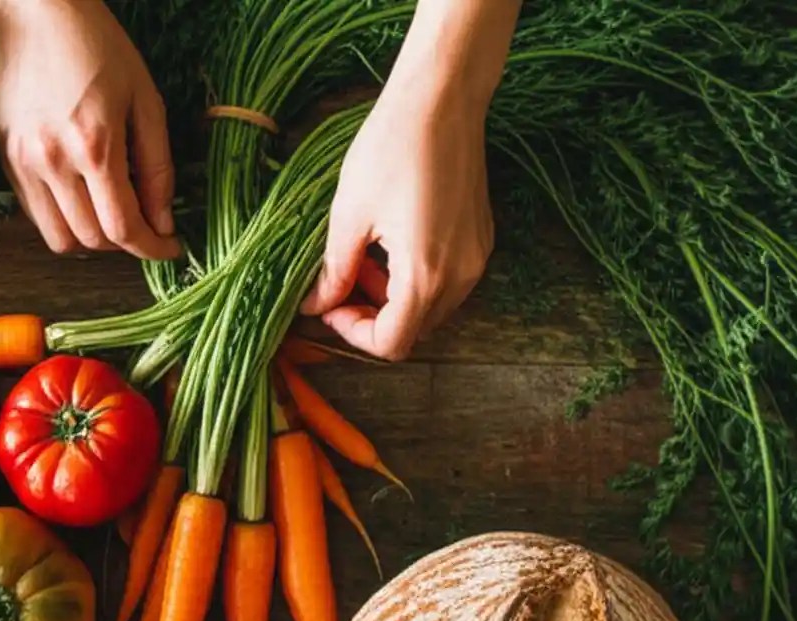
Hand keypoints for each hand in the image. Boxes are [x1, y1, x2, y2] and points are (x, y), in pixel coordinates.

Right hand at [0, 0, 178, 258]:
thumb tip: (163, 221)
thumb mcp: (145, 101)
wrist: (39, 16)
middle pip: (93, 239)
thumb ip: (158, 167)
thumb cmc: (99, 49)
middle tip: (146, 226)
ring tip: (112, 216)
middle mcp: (54, 162)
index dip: (152, 248)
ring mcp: (24, 163)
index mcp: (95, 146)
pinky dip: (64, 221)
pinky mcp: (5, 160)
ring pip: (60, 238)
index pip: (123, 227)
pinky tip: (83, 199)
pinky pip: (36, 216)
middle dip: (126, 243)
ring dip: (92, 240)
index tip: (170, 249)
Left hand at [302, 0, 519, 360]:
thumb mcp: (349, 214)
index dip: (353, 333)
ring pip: (430, 308)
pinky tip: (392, 241)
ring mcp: (477, 259)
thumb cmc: (392, 148)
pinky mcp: (481, 240)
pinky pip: (447, 281)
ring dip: (393, 297)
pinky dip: (416, 277)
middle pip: (413, 330)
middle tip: (342, 279)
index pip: (391, 343)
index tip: (330, 305)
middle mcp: (460, 276)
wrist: (442, 99)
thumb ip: (333, 271)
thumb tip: (315, 305)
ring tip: (365, 256)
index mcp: (424, 275)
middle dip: (372, 315)